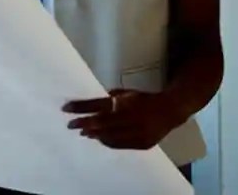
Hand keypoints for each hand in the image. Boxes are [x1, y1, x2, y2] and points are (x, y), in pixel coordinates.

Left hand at [63, 89, 184, 149]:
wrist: (170, 111)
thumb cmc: (144, 100)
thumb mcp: (127, 93)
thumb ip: (111, 99)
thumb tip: (91, 104)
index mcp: (126, 102)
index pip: (98, 105)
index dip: (81, 108)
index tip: (66, 108)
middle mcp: (131, 118)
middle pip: (101, 122)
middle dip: (83, 123)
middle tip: (71, 124)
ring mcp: (138, 132)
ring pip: (110, 136)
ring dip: (94, 134)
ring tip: (84, 132)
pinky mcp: (143, 143)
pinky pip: (120, 145)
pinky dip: (108, 141)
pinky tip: (99, 138)